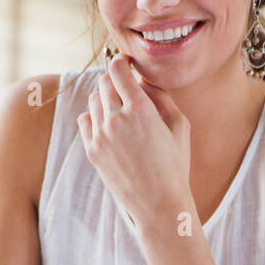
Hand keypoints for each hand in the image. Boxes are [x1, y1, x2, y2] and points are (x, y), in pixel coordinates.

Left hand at [78, 53, 192, 231]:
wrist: (158, 203)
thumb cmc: (175, 164)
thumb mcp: (180, 125)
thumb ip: (160, 97)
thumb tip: (142, 81)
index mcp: (140, 109)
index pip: (118, 70)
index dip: (121, 62)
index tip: (126, 63)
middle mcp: (116, 119)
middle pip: (104, 83)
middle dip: (115, 80)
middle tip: (126, 87)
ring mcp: (100, 136)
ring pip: (94, 101)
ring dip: (106, 97)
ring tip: (121, 108)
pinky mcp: (92, 150)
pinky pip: (85, 120)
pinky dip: (95, 116)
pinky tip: (108, 123)